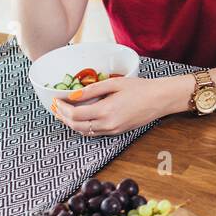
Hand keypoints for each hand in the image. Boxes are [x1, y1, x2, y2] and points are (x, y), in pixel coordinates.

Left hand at [49, 74, 188, 136]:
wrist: (159, 99)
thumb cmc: (140, 88)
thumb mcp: (114, 83)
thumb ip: (91, 90)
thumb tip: (72, 95)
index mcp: (106, 111)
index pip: (75, 115)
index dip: (61, 108)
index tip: (56, 100)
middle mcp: (108, 124)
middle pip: (76, 126)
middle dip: (62, 117)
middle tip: (56, 107)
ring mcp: (113, 130)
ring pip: (84, 132)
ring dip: (71, 123)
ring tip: (63, 112)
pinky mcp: (117, 131)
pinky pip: (94, 132)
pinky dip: (83, 126)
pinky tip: (80, 117)